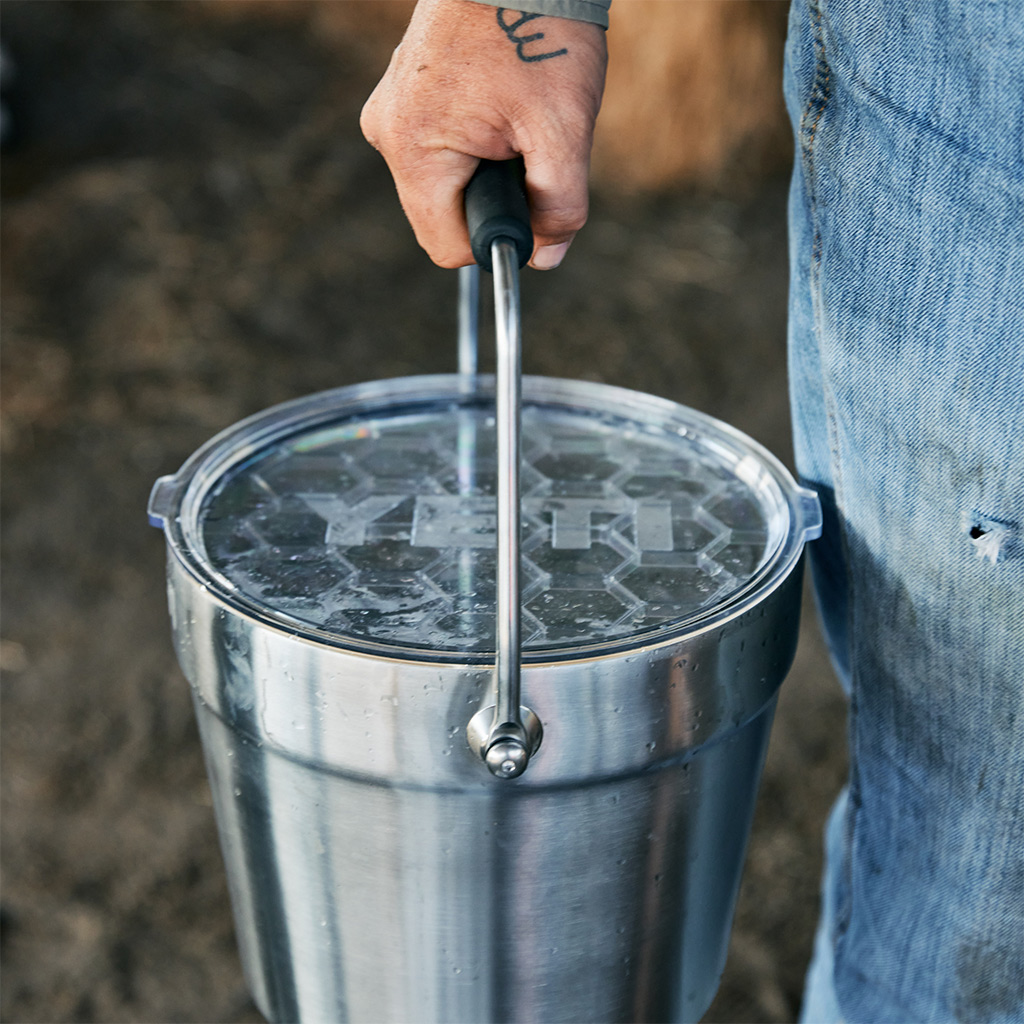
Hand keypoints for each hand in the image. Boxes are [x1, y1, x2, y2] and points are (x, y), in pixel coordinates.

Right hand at [360, 0, 606, 269]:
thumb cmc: (540, 33)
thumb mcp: (564, 131)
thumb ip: (559, 208)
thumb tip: (546, 257)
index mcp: (414, 148)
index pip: (448, 247)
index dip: (498, 238)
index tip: (531, 203)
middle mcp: (387, 134)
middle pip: (443, 216)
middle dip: (492, 199)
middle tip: (528, 148)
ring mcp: (390, 110)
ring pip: (443, 184)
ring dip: (484, 170)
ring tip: (514, 117)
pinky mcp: (403, 96)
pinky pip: (439, 149)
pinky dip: (474, 143)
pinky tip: (499, 104)